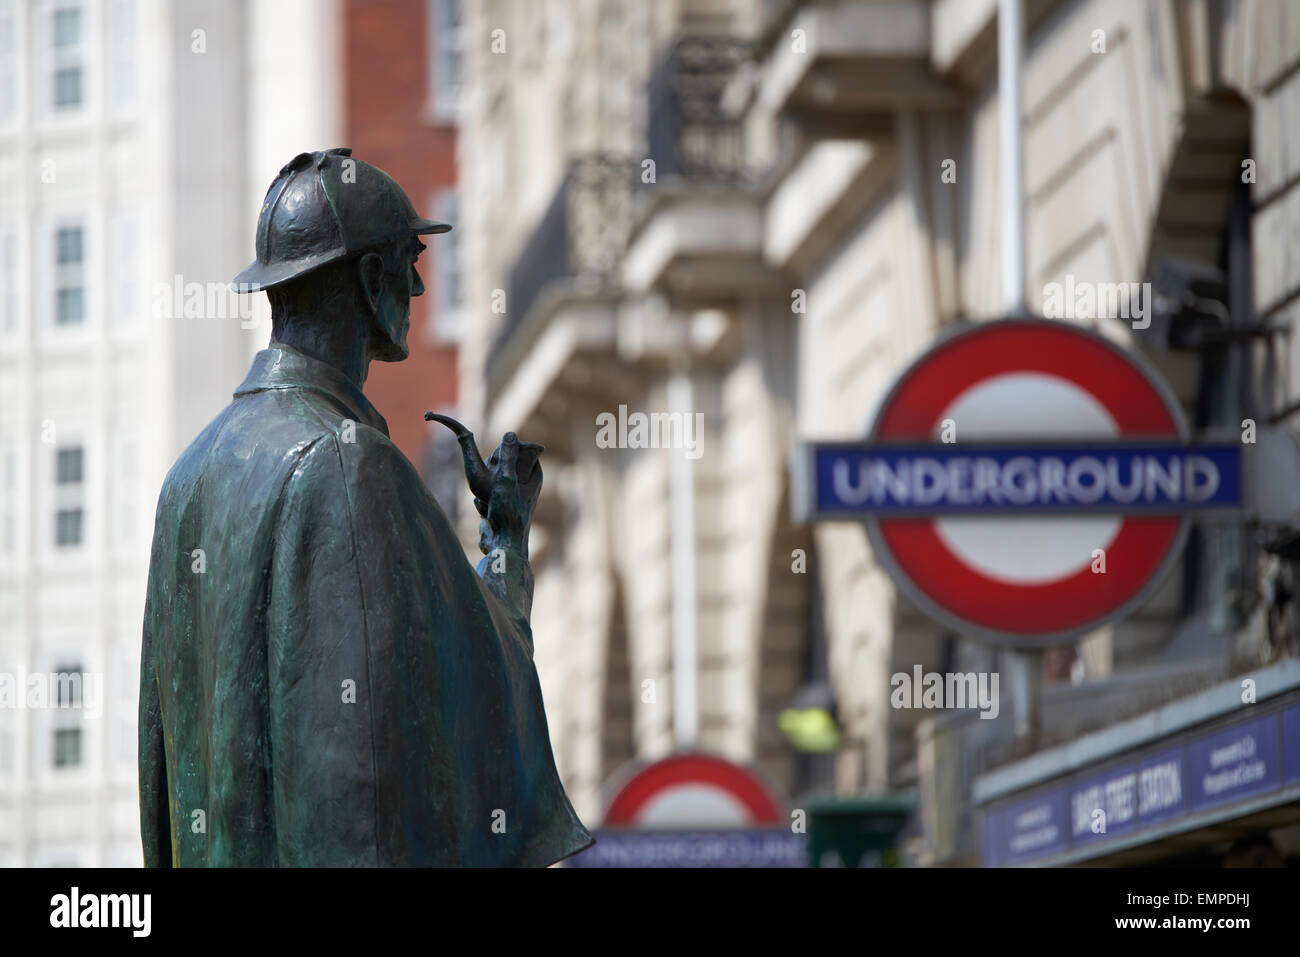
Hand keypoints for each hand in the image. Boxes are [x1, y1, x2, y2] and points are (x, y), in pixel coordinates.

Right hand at [475, 432, 541, 557]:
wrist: (502, 545)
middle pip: (500, 463)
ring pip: (489, 478)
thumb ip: (508, 457)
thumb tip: (510, 434)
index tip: (496, 467)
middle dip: (490, 473)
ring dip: (484, 489)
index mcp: (534, 474)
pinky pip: (484, 494)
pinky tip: (486, 513)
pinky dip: (482, 501)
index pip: (517, 449)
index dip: (502, 454)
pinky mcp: (499, 504)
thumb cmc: (508, 513)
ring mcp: (512, 494)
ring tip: (490, 503)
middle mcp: (525, 482)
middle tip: (492, 489)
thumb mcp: (507, 480)